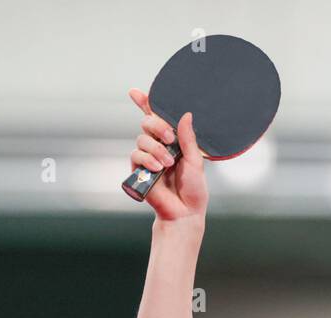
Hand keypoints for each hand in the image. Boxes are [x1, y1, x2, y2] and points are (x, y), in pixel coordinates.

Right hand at [128, 88, 207, 221]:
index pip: (157, 117)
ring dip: (156, 149)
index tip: (135, 92)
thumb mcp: (195, 160)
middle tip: (169, 138)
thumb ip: (188, 139)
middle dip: (157, 126)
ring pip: (141, 139)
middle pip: (147, 122)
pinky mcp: (138, 170)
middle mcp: (158, 146)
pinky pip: (136, 155)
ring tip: (168, 164)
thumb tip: (186, 115)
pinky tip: (157, 169)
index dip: (145, 103)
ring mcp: (147, 158)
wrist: (185, 212)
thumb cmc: (193, 189)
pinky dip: (147, 159)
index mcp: (173, 140)